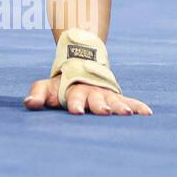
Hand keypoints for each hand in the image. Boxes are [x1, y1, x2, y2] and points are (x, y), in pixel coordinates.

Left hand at [24, 75, 151, 114]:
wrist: (79, 63)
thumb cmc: (60, 83)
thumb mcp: (46, 86)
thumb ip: (38, 94)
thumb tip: (29, 103)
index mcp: (73, 89)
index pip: (73, 96)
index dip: (74, 103)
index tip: (76, 111)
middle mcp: (91, 91)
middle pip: (96, 98)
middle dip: (99, 105)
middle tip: (104, 112)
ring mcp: (105, 94)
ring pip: (113, 100)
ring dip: (120, 106)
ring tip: (126, 114)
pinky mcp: (116, 97)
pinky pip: (129, 101)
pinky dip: (137, 106)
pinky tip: (147, 113)